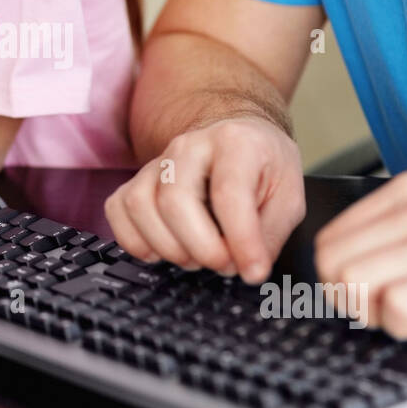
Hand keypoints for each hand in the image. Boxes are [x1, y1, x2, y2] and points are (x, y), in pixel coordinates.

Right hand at [103, 115, 304, 281]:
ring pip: (140, 205)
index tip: (253, 271)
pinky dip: (135, 240)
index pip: (228, 194)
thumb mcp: (288, 194)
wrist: (238, 137)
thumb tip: (250, 269)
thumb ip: (271, 232)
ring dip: (168, 247)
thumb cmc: (263, 167)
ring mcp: (157, 161)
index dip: (240, 239)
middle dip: (200, 247)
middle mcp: (189, 146)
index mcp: (235, 142)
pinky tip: (163, 251)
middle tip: (223, 265)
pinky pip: (118, 209)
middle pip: (174, 200)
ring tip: (196, 258)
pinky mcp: (136, 179)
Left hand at [314, 170, 406, 338]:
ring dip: (376, 312)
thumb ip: (387, 237)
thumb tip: (329, 263)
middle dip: (351, 296)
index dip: (338, 277)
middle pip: (333, 262)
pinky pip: (395, 305)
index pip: (328, 238)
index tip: (369, 291)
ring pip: (354, 281)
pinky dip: (403, 325)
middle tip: (389, 306)